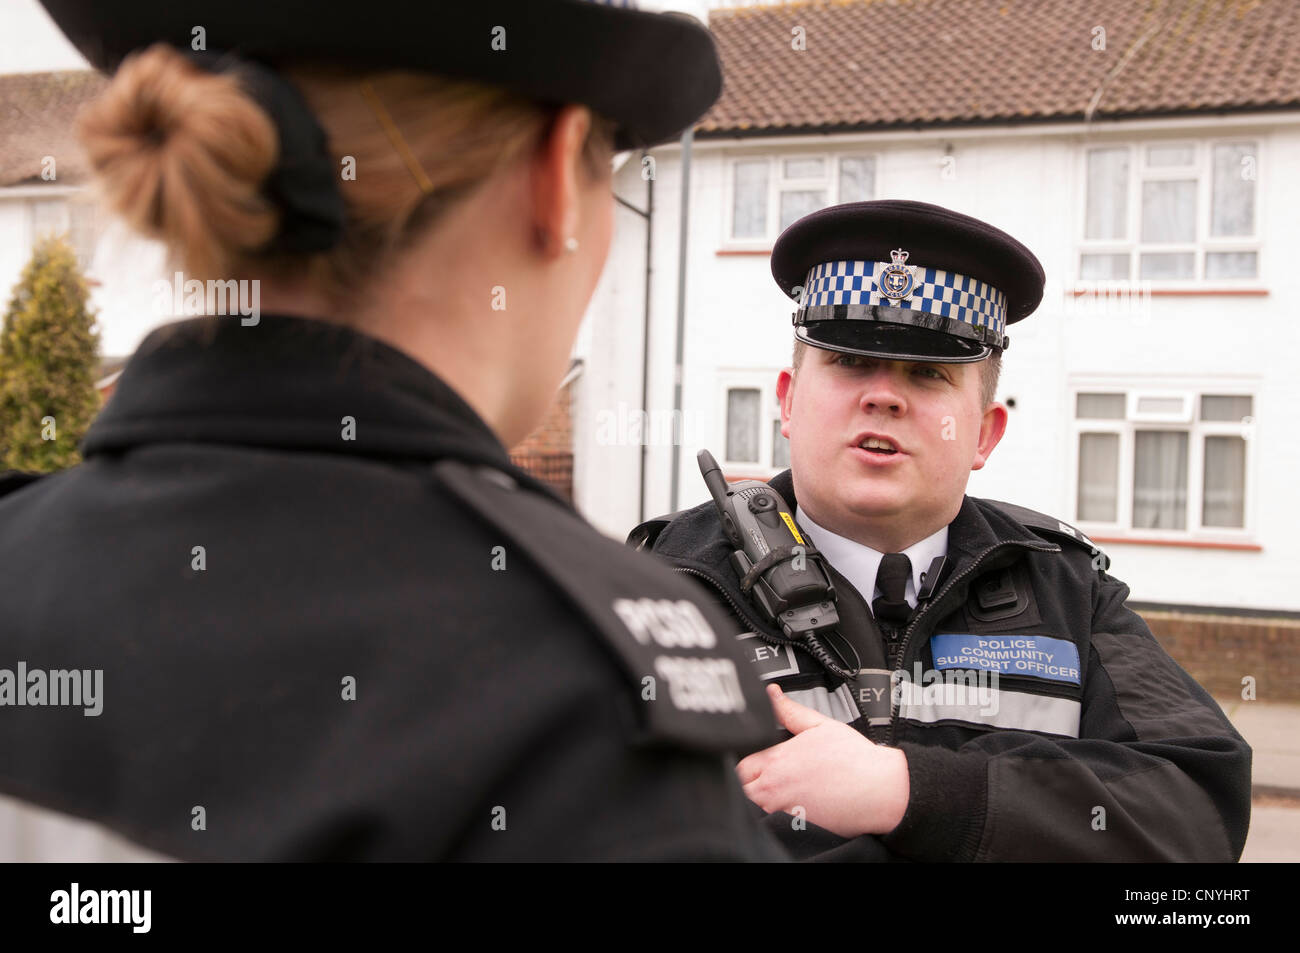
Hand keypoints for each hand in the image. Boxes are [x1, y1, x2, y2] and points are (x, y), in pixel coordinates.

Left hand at [735, 683, 909, 837]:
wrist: (880, 789)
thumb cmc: (856, 760)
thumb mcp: (821, 725)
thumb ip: (790, 711)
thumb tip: (772, 694)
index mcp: (778, 760)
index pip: (741, 764)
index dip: (746, 763)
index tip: (757, 763)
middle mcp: (776, 787)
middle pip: (742, 788)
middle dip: (748, 783)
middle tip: (766, 779)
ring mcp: (783, 810)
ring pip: (753, 808)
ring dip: (758, 801)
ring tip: (779, 793)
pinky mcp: (795, 827)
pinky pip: (772, 825)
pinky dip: (775, 818)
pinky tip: (791, 808)